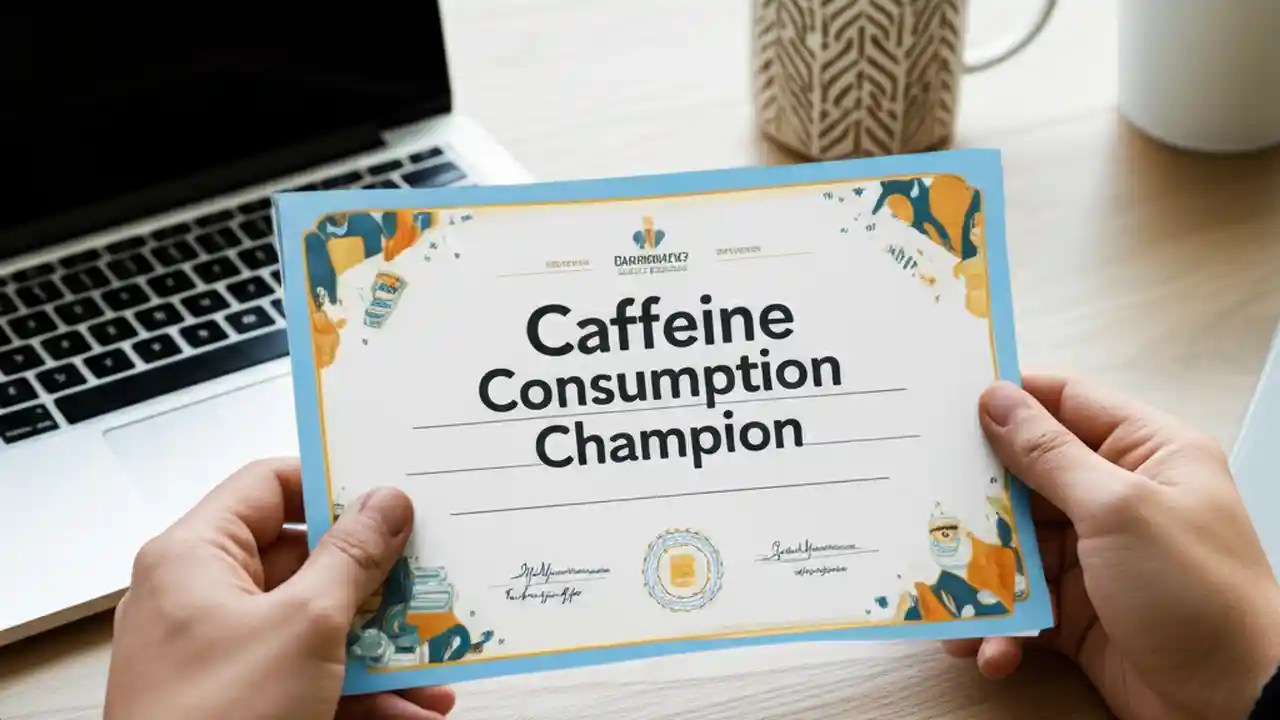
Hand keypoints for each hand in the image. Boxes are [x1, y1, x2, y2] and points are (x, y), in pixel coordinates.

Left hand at [105, 458, 454, 719]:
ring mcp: (219, 654)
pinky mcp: (239, 702)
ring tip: (433, 660)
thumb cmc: (217, 719)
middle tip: (428, 579)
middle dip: (374, 581)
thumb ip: (353, 558)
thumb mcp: (305, 627)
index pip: (269, 486)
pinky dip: (357, 692)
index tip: (392, 498)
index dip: (333, 484)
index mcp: (194, 557)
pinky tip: (411, 711)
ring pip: (314, 627)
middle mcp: (199, 598)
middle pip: (303, 561)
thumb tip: (385, 502)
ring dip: (379, 646)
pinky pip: (307, 677)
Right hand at [945, 373, 1279, 719]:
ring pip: (1015, 544)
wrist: (1233, 708)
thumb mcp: (1118, 510)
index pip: (1067, 401)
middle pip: (1027, 475)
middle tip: (923, 496)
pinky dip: (999, 624)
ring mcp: (1096, 555)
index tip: (944, 405)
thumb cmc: (1195, 594)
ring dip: (981, 571)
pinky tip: (987, 646)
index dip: (1010, 398)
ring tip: (947, 589)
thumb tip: (996, 399)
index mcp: (1147, 453)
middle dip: (977, 495)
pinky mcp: (1078, 609)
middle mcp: (1119, 497)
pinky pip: (1020, 602)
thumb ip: (1049, 454)